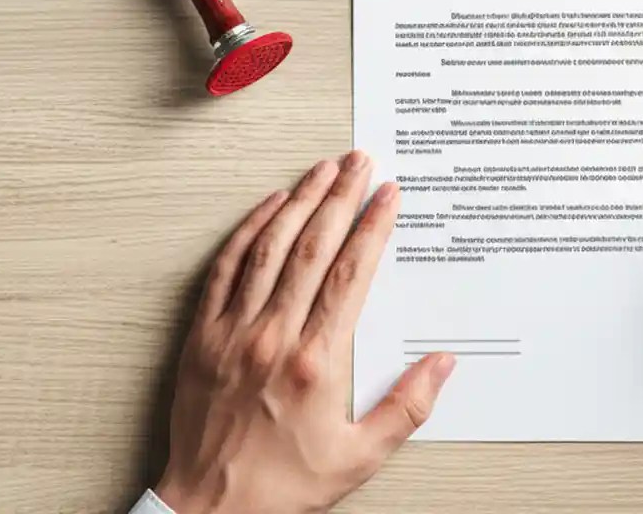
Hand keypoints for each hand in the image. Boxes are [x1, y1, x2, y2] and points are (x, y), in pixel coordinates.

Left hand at [156, 152, 455, 513]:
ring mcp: (232, 332)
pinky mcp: (201, 338)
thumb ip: (407, 406)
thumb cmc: (282, 486)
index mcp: (317, 361)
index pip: (352, 273)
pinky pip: (225, 270)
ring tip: (320, 170)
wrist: (209, 508)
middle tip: (359, 162)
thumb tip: (442, 363)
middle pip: (312, 247)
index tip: (388, 195)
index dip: (373, 226)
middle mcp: (273, 337)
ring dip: (297, 201)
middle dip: (340, 196)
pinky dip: (246, 232)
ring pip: (268, 248)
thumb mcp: (360, 457)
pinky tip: (266, 208)